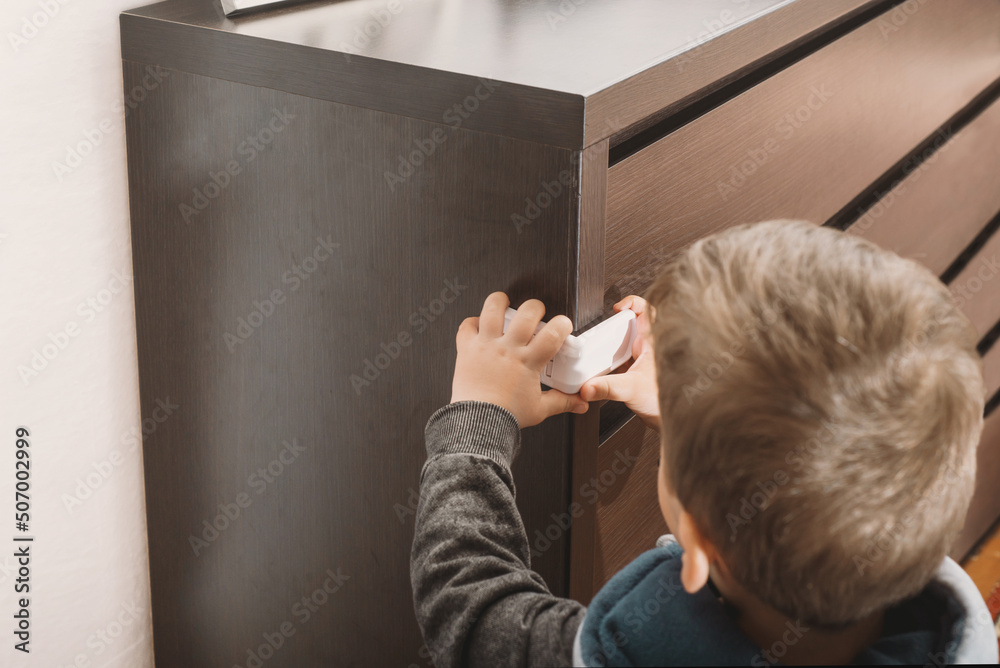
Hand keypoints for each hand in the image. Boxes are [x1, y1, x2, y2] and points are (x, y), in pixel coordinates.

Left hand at [450, 292, 589, 428]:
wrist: (477, 423)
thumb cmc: (506, 417)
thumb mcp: (540, 409)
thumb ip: (562, 402)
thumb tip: (581, 403)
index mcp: (528, 361)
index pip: (553, 332)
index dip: (562, 323)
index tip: (563, 325)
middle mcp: (508, 349)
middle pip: (527, 312)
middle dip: (536, 307)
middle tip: (536, 314)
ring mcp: (487, 346)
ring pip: (492, 309)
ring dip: (500, 302)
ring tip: (505, 304)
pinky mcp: (467, 349)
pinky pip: (466, 326)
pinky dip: (472, 322)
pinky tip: (480, 325)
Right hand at [580, 295, 660, 430]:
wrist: (674, 421)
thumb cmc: (667, 402)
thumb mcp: (631, 390)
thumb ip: (607, 388)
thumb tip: (588, 386)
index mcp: (654, 342)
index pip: (648, 310)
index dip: (632, 302)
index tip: (618, 309)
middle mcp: (650, 348)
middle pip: (633, 325)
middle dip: (616, 326)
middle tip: (603, 331)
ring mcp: (645, 360)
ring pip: (627, 342)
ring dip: (613, 344)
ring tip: (601, 349)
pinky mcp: (639, 372)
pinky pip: (623, 359)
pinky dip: (613, 361)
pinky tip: (605, 370)